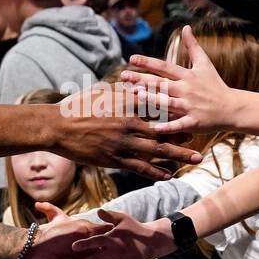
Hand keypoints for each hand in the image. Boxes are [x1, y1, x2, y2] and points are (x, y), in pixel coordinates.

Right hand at [54, 86, 201, 181]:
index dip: (178, 112)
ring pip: (155, 150)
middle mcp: (127, 123)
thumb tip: (133, 83)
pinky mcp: (112, 158)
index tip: (193, 115)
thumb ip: (121, 92)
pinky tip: (167, 175)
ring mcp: (121, 142)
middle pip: (163, 130)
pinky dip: (154, 171)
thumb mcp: (101, 93)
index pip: (159, 107)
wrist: (56, 126)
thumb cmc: (77, 107)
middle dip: (184, 136)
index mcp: (126, 104)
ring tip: (193, 159)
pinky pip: (138, 166)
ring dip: (177, 155)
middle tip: (202, 141)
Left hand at [120, 25, 236, 135]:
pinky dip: (168, 127)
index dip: (148, 62)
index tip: (131, 58)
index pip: (164, 67)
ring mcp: (190, 106)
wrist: (232, 107)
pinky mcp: (194, 122)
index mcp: (187, 76)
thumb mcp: (205, 63)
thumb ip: (193, 46)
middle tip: (123, 77)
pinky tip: (154, 127)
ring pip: (168, 102)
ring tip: (136, 95)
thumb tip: (186, 27)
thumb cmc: (215, 85)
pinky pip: (179, 124)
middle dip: (142, 79)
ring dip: (152, 99)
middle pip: (161, 84)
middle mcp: (187, 90)